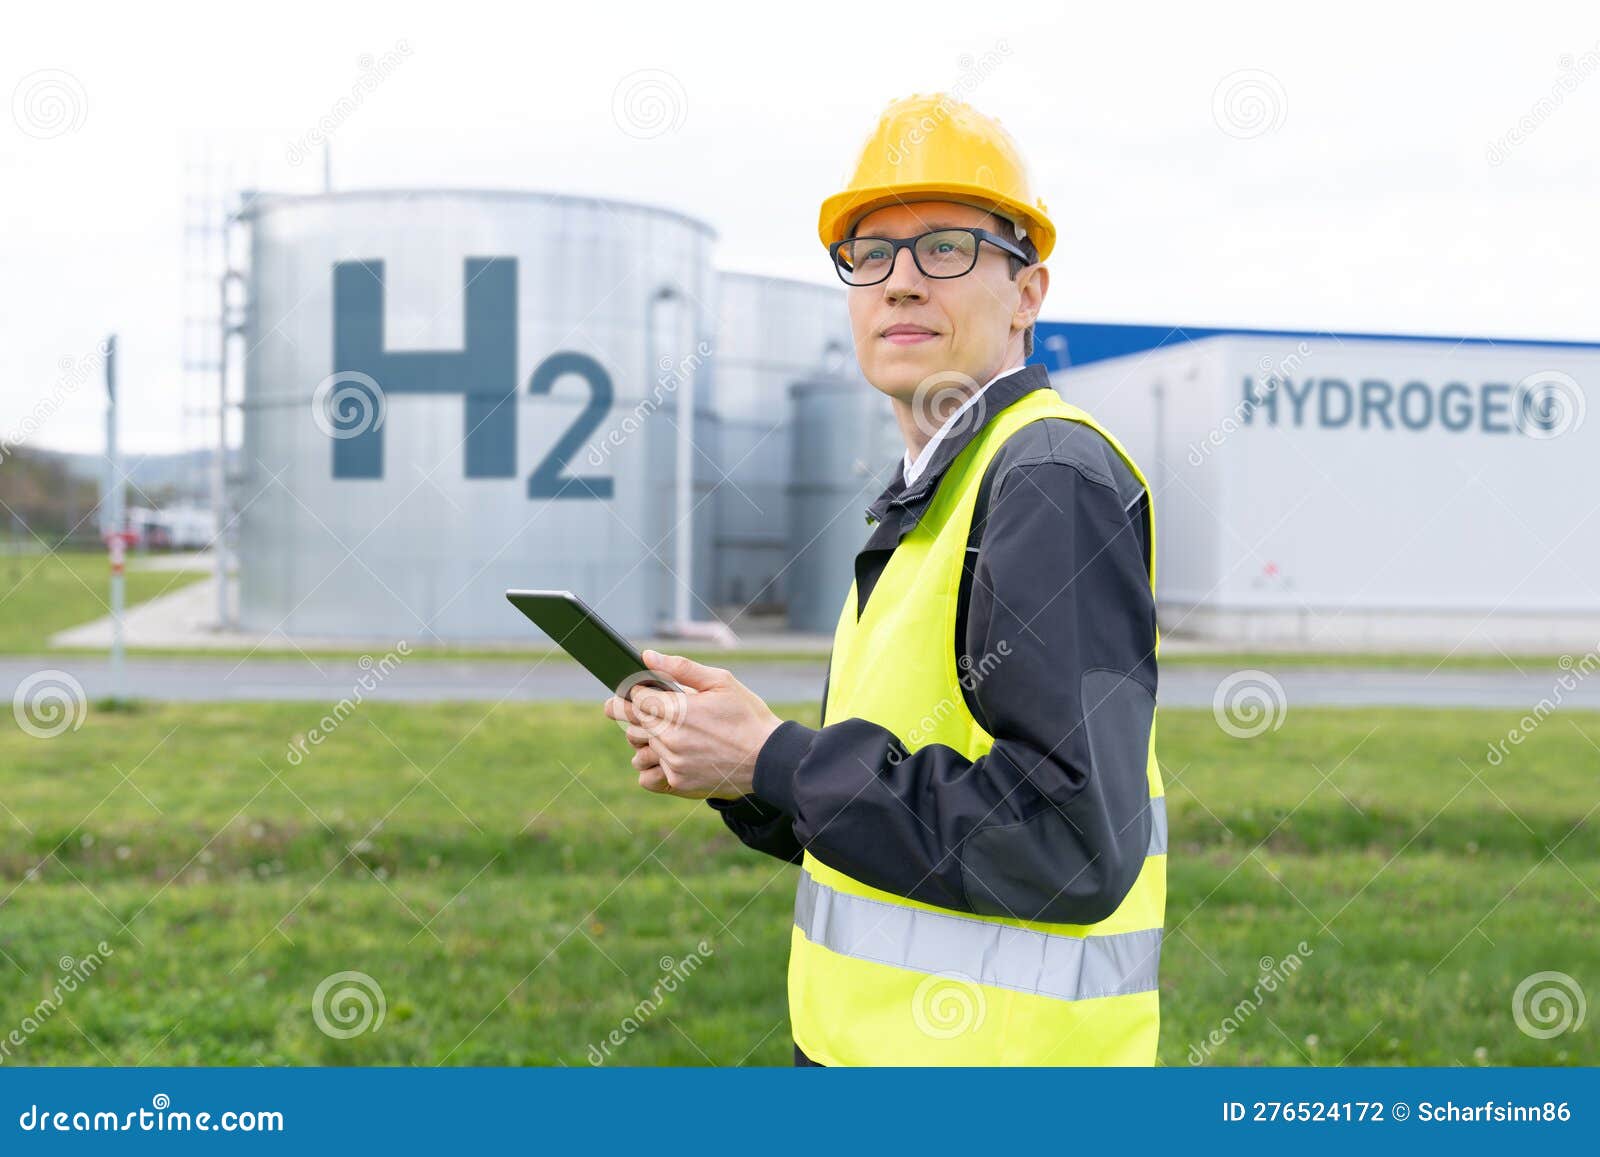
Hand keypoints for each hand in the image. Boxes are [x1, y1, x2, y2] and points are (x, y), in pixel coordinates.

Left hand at [602, 650, 782, 800]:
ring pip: (639, 749)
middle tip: (647, 708)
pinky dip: (653, 765)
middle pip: (633, 722)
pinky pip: (648, 775)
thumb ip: (681, 667)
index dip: (638, 690)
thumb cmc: (747, 715)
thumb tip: (647, 657)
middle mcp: (670, 738)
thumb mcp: (721, 682)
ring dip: (645, 739)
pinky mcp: (678, 781)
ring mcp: (672, 762)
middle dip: (636, 712)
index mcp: (677, 709)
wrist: (768, 758)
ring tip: (664, 732)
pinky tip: (668, 755)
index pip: (637, 696)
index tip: (644, 689)